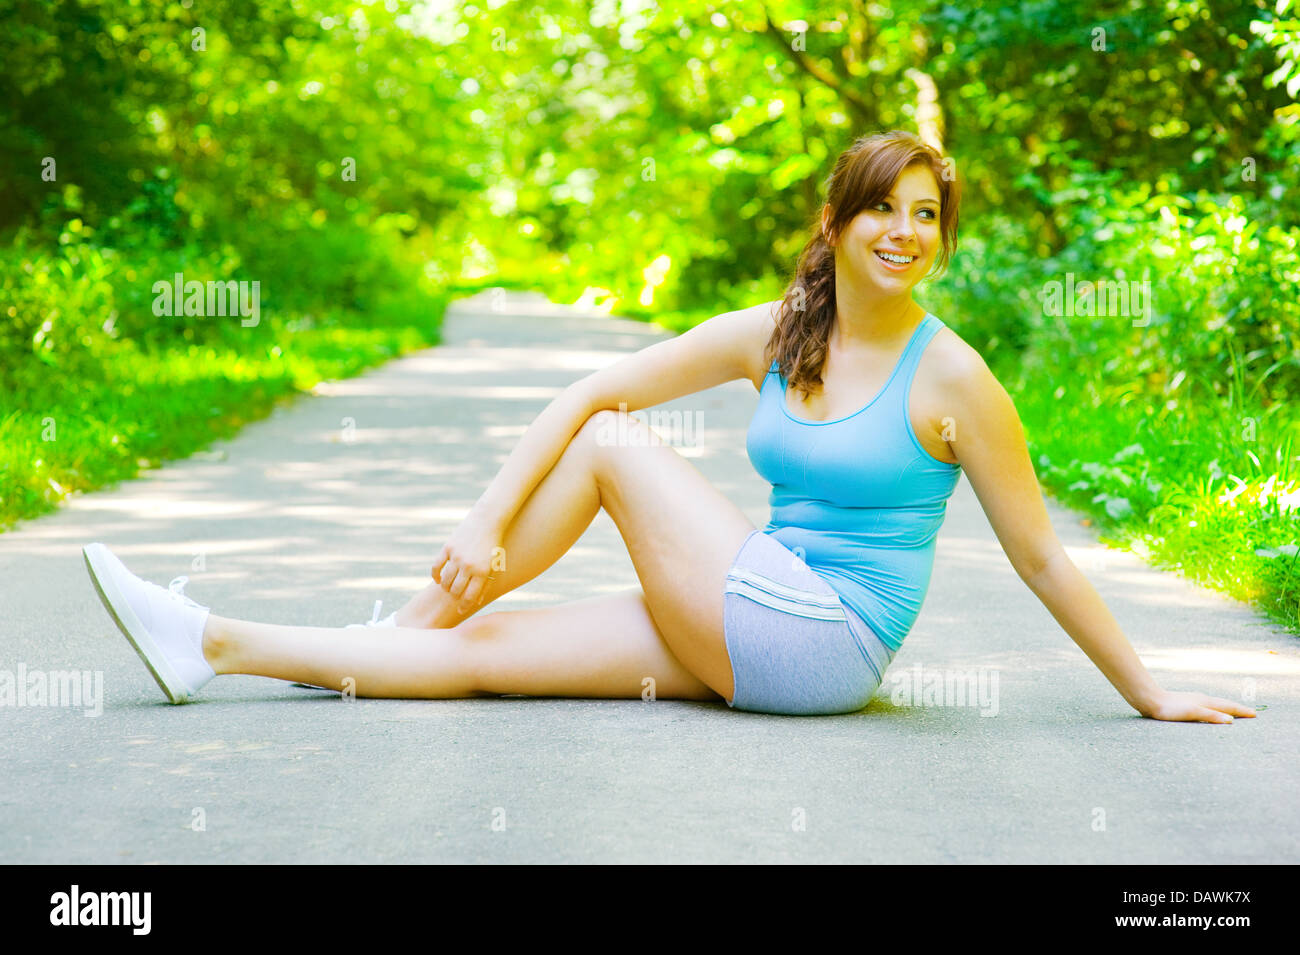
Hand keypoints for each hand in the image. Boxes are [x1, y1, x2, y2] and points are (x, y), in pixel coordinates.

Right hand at [431, 513, 504, 609]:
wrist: (487, 521)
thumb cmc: (492, 545)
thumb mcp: (494, 565)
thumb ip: (486, 584)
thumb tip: (476, 602)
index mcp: (482, 572)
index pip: (470, 596)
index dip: (464, 606)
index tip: (460, 610)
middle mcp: (469, 566)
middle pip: (456, 590)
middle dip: (455, 597)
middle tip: (454, 597)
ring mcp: (457, 557)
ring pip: (445, 580)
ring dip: (445, 587)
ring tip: (448, 588)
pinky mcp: (447, 548)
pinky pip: (437, 567)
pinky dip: (435, 576)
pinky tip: (437, 580)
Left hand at [1138, 689, 1256, 723]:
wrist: (1149, 700)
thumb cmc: (1170, 708)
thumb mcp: (1192, 713)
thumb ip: (1211, 716)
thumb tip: (1231, 720)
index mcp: (1205, 702)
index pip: (1228, 706)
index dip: (1241, 711)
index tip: (1255, 714)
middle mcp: (1201, 699)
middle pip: (1223, 704)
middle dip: (1237, 708)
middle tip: (1250, 713)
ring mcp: (1193, 700)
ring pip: (1214, 704)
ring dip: (1226, 708)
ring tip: (1233, 712)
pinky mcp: (1184, 704)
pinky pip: (1205, 707)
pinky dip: (1214, 710)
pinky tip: (1207, 712)